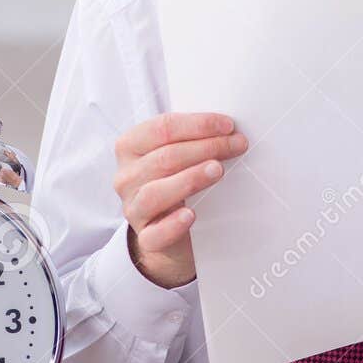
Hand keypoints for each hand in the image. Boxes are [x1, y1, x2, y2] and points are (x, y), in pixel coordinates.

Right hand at [114, 112, 246, 288]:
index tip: (228, 126)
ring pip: (155, 192)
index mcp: (130, 147)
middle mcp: (126, 177)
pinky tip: (191, 215)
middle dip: (205, 148)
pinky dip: (173, 224)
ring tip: (217, 170)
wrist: (167, 229)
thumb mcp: (177, 155)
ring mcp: (133, 209)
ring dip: (190, 179)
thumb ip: (192, 139)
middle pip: (164, 158)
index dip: (198, 125)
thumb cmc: (174, 181)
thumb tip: (228, 129)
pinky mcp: (145, 238)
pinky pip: (155, 234)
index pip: (161, 129)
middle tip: (236, 145)